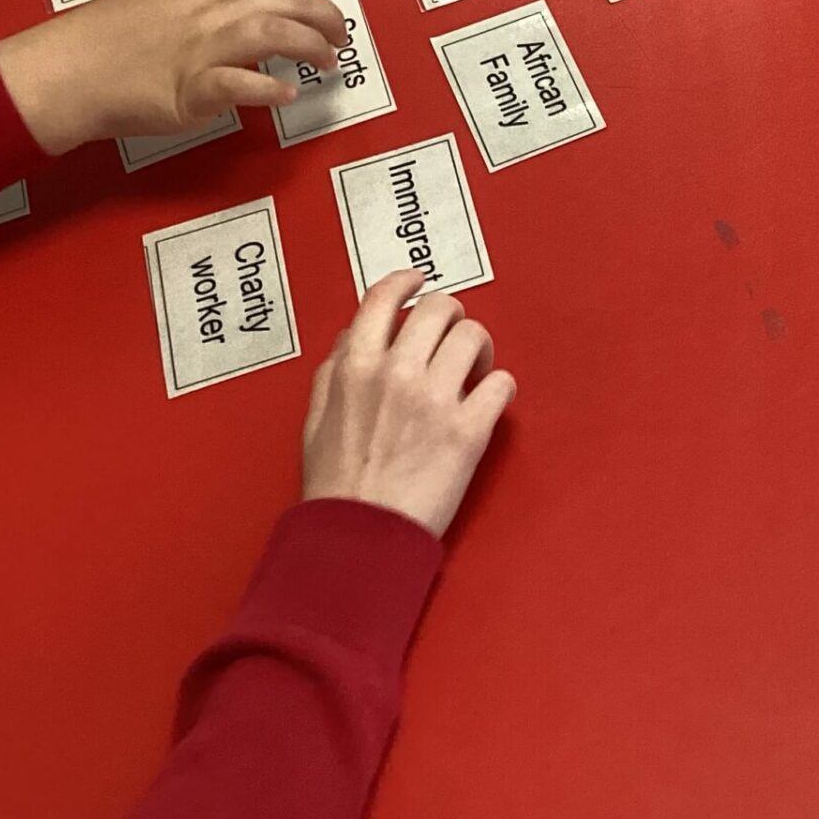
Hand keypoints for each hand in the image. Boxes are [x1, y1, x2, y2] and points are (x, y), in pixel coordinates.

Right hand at [0, 0, 345, 155]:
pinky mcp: (189, 89)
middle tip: (341, 37)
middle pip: (281, 3)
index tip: (321, 14)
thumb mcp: (155, 8)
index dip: (302, 0)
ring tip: (328, 63)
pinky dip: (269, 87)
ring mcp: (198, 49)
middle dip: (321, 17)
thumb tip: (231, 23)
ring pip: (270, 32)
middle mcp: (205, 13)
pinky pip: (239, 83)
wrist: (61, 70)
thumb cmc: (100, 42)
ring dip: (308, 46)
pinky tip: (287, 94)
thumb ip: (197, 12)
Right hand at [301, 271, 515, 537]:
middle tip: (453, 341)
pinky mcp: (467, 431)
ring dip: (478, 352)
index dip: (407, 282)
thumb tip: (352, 339)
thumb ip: (334, 373)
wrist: (358, 537)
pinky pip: (502, 384)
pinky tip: (485, 406)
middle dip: (451, 319)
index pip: (383, 298)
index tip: (420, 281)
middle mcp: (396, 373)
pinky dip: (498, 391)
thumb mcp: (316, 420)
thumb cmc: (336, 486)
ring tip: (471, 374)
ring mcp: (434, 400)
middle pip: (441, 309)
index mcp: (354, 368)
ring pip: (475, 337)